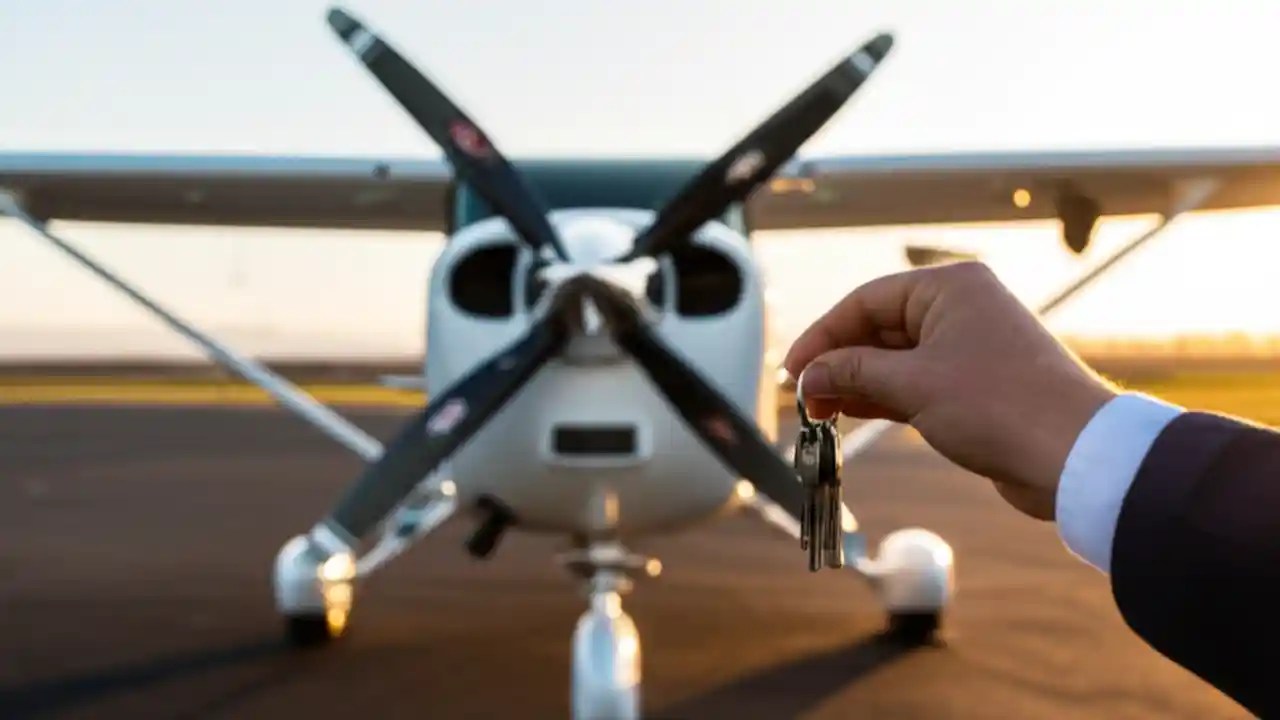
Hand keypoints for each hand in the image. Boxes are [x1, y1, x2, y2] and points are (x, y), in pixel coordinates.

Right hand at [783, 262, 1115, 519]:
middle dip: (837, 362)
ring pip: (894, 360)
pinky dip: (882, 397)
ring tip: (820, 411)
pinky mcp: (975, 387)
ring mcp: (969, 349)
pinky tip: (852, 413)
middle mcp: (960, 310)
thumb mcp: (913, 384)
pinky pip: (914, 384)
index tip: (793, 370)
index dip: (823, 334)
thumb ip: (852, 373)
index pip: (866, 301)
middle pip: (878, 329)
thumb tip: (809, 376)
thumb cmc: (1002, 406)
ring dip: (856, 383)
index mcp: (950, 288)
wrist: (1075, 456)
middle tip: (804, 398)